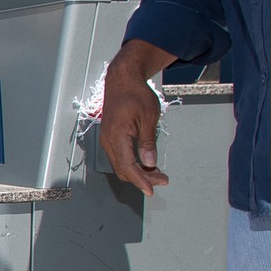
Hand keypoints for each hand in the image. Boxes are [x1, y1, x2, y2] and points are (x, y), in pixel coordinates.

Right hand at [100, 41, 175, 195]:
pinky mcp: (111, 137)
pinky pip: (120, 156)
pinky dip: (132, 163)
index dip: (140, 180)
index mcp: (117, 136)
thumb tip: (149, 162)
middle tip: (162, 180)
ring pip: (121, 164)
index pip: (127, 166)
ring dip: (138, 172)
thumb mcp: (148, 117)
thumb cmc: (135, 94)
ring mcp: (108, 140)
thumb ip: (147, 142)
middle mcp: (108, 141)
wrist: (122, 81)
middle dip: (142, 178)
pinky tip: (146, 162)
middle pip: (123, 169)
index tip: (151, 190)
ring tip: (157, 173)